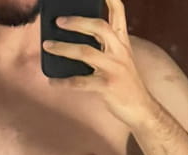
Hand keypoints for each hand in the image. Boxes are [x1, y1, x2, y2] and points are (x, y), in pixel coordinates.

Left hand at [43, 0, 156, 129]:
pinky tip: (52, 82)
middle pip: (99, 27)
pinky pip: (80, 82)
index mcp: (123, 42)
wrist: (140, 109)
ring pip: (85, 52)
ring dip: (63, 48)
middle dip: (77, 21)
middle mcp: (119, 52)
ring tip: (48, 46)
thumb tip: (75, 40)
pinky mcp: (106, 86)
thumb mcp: (120, 60)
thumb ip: (104, 48)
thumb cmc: (125, 84)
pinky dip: (63, 82)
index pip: (118, 12)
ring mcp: (114, 69)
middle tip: (58, 22)